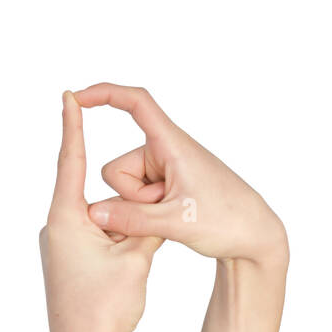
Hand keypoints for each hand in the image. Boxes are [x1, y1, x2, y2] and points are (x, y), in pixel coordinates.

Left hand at [40, 90, 163, 331]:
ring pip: (105, 227)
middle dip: (127, 213)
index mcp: (66, 218)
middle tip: (137, 249)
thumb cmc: (106, 308)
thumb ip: (146, 226)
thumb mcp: (137, 259)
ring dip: (126, 239)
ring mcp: (60, 250)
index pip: (70, 160)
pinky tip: (125, 280)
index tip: (68, 96)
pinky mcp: (67, 268)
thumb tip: (153, 213)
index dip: (73, 127)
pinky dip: (118, 253)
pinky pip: (100, 246)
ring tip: (130, 274)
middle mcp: (56, 229)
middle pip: (99, 200)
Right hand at [72, 82, 288, 267]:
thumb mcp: (177, 223)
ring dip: (140, 208)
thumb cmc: (228, 222)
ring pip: (124, 188)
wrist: (255, 237)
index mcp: (173, 145)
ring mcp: (166, 170)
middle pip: (117, 169)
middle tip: (170, 210)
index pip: (136, 103)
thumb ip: (133, 219)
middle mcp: (167, 151)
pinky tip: (173, 220)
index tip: (77, 97)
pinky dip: (145, 213)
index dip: (104, 94)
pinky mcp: (167, 186)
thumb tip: (94, 213)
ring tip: (177, 215)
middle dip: (130, 197)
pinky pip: (136, 198)